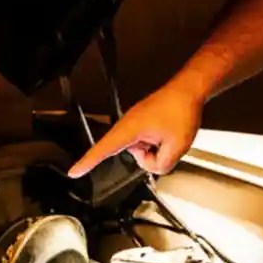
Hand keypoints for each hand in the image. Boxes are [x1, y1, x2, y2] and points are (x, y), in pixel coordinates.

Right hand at [67, 83, 203, 177]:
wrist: (188, 90)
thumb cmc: (181, 110)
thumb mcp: (177, 146)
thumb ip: (161, 165)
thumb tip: (154, 166)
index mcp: (130, 129)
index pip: (103, 150)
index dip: (87, 162)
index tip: (74, 172)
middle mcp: (127, 125)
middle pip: (130, 155)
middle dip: (149, 157)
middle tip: (167, 144)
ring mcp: (134, 123)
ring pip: (140, 151)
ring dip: (155, 149)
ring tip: (169, 134)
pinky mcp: (141, 123)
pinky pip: (144, 143)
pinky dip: (156, 143)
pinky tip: (167, 133)